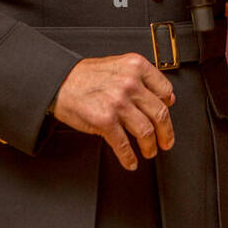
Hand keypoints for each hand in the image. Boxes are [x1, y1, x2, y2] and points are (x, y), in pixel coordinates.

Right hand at [51, 54, 175, 170]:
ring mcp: (118, 102)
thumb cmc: (86, 75)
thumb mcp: (119, 66)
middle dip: (166, 133)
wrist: (58, 82)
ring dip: (150, 146)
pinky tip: (130, 161)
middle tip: (166, 141)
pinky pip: (123, 144)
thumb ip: (142, 79)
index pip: (165, 90)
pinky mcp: (105, 121)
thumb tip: (166, 98)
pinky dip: (129, 157)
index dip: (169, 106)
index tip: (168, 114)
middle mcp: (130, 83)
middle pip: (160, 114)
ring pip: (146, 131)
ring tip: (149, 151)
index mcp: (136, 66)